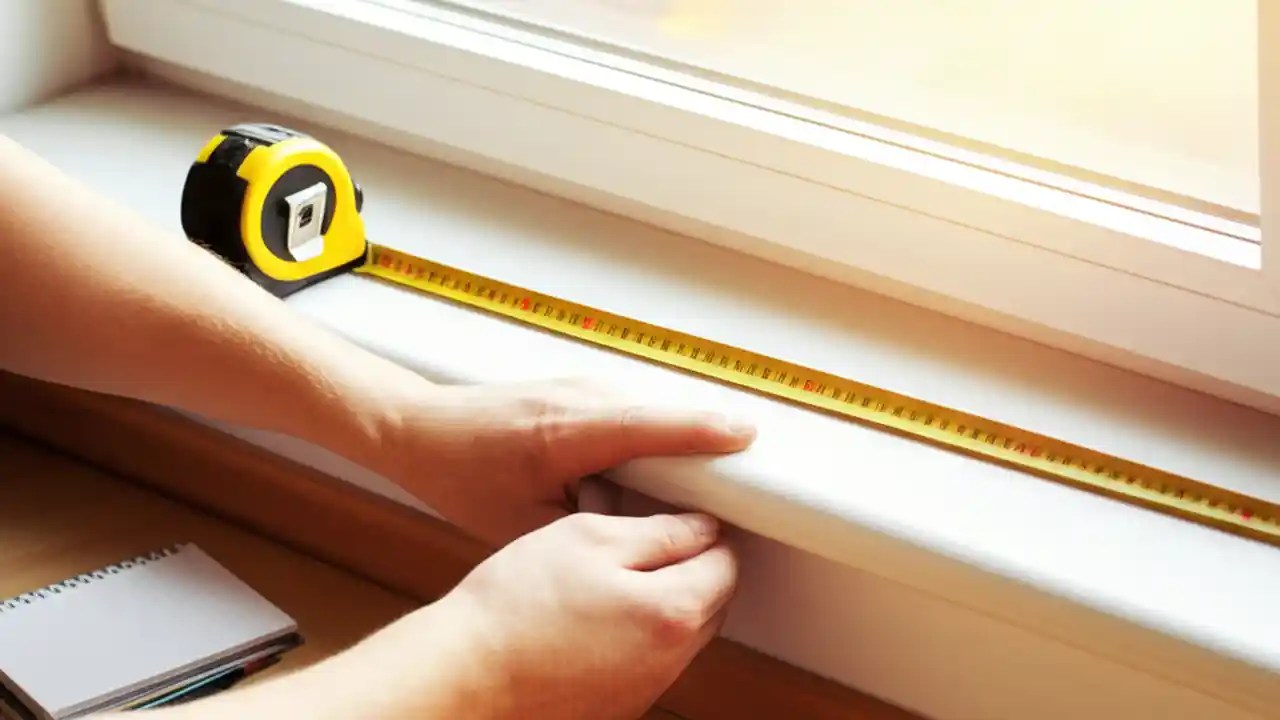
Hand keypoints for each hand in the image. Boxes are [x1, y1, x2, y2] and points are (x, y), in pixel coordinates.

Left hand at [375, 378, 755, 545]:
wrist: (419, 428)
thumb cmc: (462, 477)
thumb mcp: (522, 523)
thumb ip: (585, 529)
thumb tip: (643, 537)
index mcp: (564, 434)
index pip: (646, 426)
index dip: (699, 430)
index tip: (747, 436)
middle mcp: (579, 398)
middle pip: (661, 414)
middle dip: (706, 438)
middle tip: (750, 471)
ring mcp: (580, 386)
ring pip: (650, 411)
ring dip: (681, 438)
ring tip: (718, 471)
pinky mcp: (579, 388)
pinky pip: (632, 410)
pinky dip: (655, 434)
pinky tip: (663, 466)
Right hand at [435, 511, 737, 719]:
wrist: (463, 672)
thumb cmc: (517, 601)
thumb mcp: (591, 537)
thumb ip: (660, 532)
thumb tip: (703, 529)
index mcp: (674, 612)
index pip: (726, 563)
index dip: (706, 533)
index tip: (680, 518)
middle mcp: (671, 661)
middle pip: (711, 603)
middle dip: (692, 569)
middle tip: (645, 542)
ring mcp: (644, 690)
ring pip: (680, 635)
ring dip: (663, 603)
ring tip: (611, 578)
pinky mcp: (617, 707)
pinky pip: (646, 662)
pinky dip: (634, 635)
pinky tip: (592, 616)